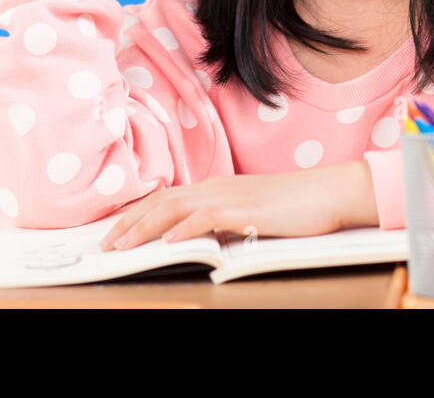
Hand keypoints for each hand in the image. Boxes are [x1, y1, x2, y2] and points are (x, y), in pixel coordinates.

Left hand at [97, 164, 372, 249]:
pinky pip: (208, 218)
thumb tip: (198, 238)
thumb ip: (223, 220)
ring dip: (144, 227)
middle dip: (128, 222)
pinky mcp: (247, 210)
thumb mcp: (251, 212)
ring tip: (122, 246)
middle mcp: (217, 187)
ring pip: (175, 208)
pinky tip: (168, 243)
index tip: (113, 231)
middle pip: (161, 201)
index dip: (136, 213)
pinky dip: (184, 229)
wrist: (330, 191)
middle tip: (103, 244)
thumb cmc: (295, 204)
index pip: (166, 198)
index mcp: (217, 187)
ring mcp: (231, 197)